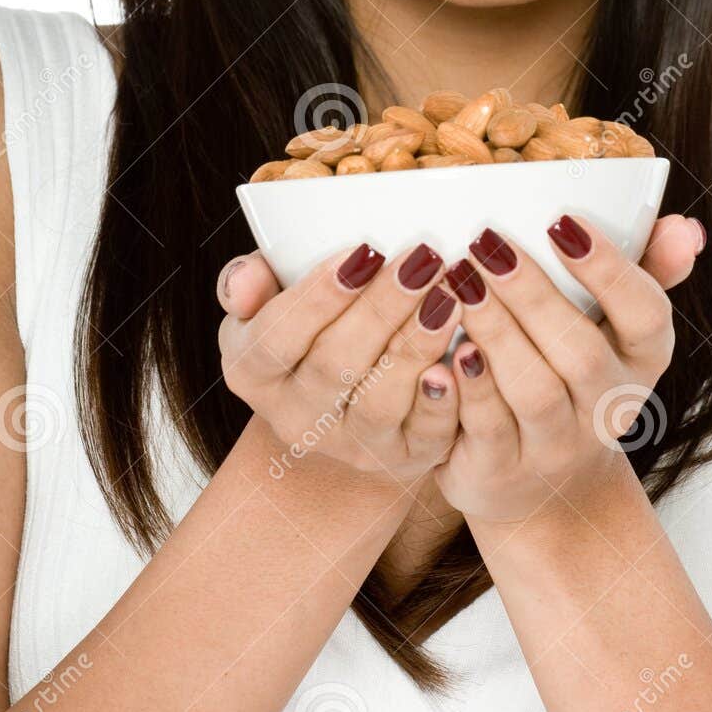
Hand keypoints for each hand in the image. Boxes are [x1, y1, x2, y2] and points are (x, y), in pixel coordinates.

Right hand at [216, 240, 463, 486]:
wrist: (344, 403)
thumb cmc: (308, 332)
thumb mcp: (264, 305)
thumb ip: (245, 284)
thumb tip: (247, 278)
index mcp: (251, 373)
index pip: (275, 338)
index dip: (318, 296)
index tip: (363, 251)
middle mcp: (294, 419)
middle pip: (335, 366)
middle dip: (382, 309)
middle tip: (421, 260)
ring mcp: (349, 446)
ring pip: (381, 402)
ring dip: (417, 345)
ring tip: (447, 296)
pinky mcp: (402, 460)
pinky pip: (427, 435)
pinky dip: (447, 398)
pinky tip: (466, 355)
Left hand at [424, 211, 702, 521]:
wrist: (543, 486)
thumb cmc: (574, 377)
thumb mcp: (617, 329)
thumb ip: (649, 270)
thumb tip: (685, 227)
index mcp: (642, 362)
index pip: (646, 316)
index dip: (610, 269)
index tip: (562, 221)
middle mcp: (608, 409)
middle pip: (581, 354)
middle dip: (533, 295)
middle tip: (489, 244)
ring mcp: (557, 447)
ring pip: (534, 393)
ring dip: (496, 333)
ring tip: (461, 283)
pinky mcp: (503, 471)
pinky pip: (487, 430)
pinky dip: (468, 388)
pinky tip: (444, 348)